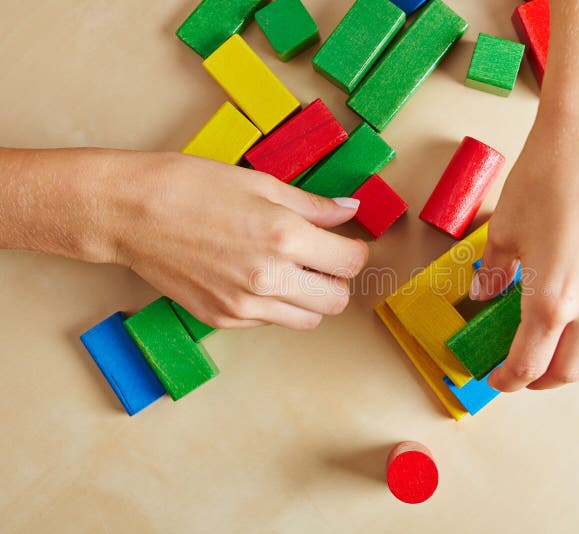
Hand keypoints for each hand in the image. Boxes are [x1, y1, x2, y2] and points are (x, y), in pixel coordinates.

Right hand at [108, 152, 367, 329]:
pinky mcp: (222, 319)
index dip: (355, 250)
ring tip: (290, 268)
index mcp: (285, 239)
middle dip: (337, 279)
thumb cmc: (191, 187)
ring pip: (308, 320)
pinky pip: (270, 322)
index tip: (346, 241)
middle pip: (336, 301)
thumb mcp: (262, 184)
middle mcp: (269, 280)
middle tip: (322, 257)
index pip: (351, 263)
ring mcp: (244, 306)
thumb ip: (313, 206)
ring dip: (310, 297)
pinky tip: (256, 276)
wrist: (129, 212)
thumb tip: (349, 212)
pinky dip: (276, 305)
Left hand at [473, 99, 578, 391]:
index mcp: (550, 299)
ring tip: (564, 351)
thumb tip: (486, 293)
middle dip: (542, 380)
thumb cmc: (545, 175)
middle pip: (570, 371)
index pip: (528, 364)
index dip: (509, 380)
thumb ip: (496, 272)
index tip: (498, 379)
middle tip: (525, 370)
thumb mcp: (504, 229)